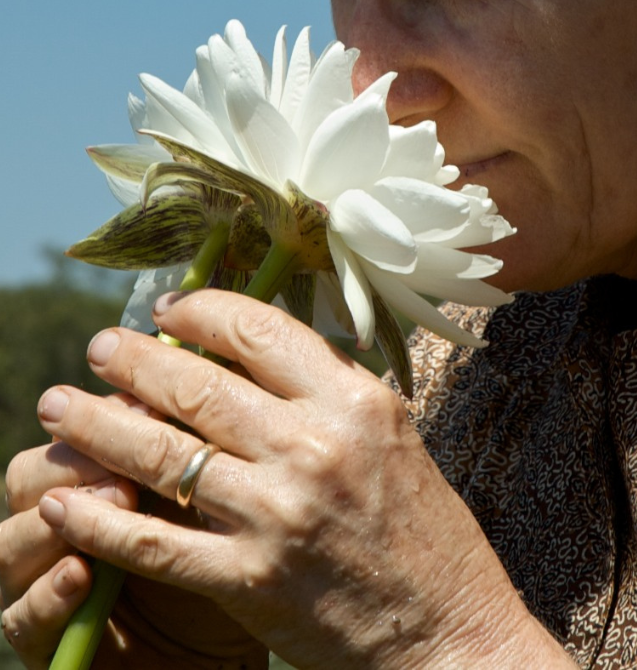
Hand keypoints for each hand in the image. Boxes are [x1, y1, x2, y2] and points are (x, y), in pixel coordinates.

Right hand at [0, 398, 265, 669]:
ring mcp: (47, 581)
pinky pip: (24, 618)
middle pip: (34, 473)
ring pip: (14, 540)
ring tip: (113, 495)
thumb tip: (221, 361)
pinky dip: (47, 594)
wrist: (241, 644)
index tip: (157, 385)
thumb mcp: (233, 491)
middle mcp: (64, 522)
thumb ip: (211, 439)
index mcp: (103, 473)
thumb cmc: (246, 551)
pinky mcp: (49, 641)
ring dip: (58, 518)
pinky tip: (80, 574)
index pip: (82, 425)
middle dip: (82, 450)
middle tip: (134, 435)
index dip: (115, 402)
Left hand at [24, 291, 572, 668]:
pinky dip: (100, 521)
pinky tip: (65, 501)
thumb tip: (258, 349)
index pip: (261, 332)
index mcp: (356, 402)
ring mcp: (278, 514)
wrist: (447, 628)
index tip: (171, 309)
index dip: (204, 312)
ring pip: (163, 455)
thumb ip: (330, 392)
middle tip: (100, 347)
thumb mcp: (392, 436)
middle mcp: (314, 447)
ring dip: (98, 425)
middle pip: (199, 385)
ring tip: (60, 406)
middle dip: (135, 361)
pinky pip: (154, 542)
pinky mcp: (249, 580)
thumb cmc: (424, 530)